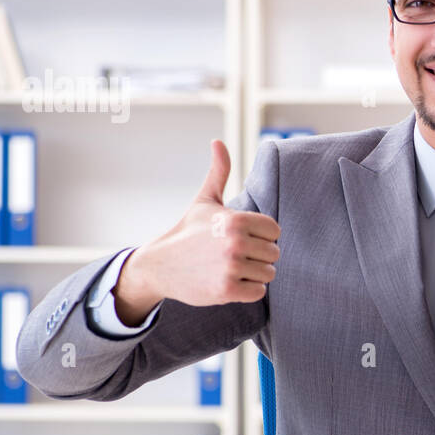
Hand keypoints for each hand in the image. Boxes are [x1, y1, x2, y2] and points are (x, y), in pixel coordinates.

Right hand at [115, 139, 280, 323]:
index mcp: (236, 219)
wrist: (160, 265)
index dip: (262, 236)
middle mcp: (235, 242)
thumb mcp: (205, 200)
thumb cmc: (188, 232)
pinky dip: (247, 290)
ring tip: (230, 267)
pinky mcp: (226, 290)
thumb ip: (219, 172)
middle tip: (233, 255)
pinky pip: (258, 292)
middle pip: (274, 254)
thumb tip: (217, 142)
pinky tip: (228, 281)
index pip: (275, 231)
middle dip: (258, 256)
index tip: (242, 237)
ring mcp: (231, 267)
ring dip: (253, 274)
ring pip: (268, 274)